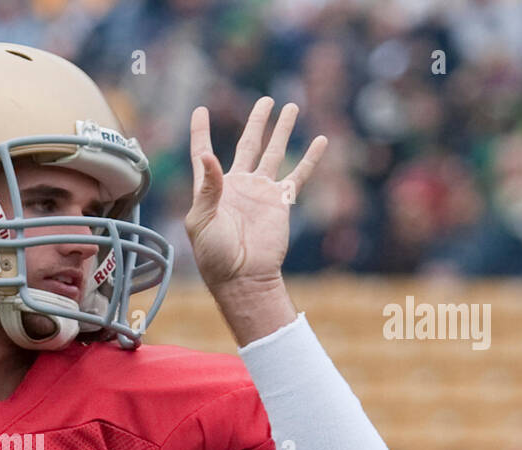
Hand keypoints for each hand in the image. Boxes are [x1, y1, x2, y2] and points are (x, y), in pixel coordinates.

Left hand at [184, 98, 326, 291]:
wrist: (243, 276)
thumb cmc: (215, 255)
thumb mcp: (202, 221)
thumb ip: (207, 187)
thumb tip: (208, 154)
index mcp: (212, 189)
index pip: (203, 153)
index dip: (201, 131)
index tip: (201, 110)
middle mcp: (238, 185)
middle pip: (248, 144)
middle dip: (257, 121)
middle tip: (266, 100)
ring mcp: (260, 192)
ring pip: (273, 153)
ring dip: (282, 130)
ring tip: (290, 107)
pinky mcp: (280, 202)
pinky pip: (297, 175)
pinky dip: (309, 158)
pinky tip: (320, 141)